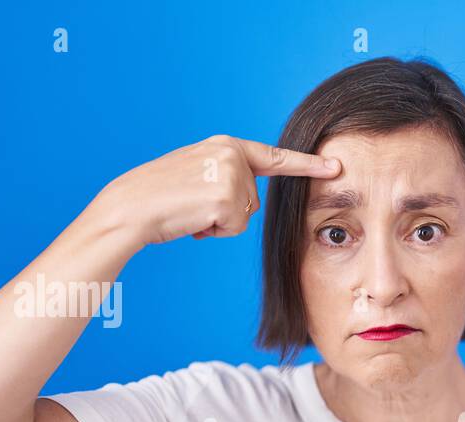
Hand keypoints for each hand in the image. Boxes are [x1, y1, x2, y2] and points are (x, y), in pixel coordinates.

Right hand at [93, 134, 340, 246]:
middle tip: (194, 206)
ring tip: (190, 211)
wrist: (130, 207)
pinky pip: (235, 228)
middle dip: (228, 212)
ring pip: (245, 216)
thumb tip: (246, 199)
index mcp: (225, 145)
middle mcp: (232, 155)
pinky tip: (192, 220)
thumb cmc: (159, 197)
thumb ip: (225, 176)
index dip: (306, 164)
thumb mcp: (196, 174)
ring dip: (220, 223)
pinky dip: (214, 232)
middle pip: (254, 200)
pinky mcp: (227, 198)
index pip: (274, 157)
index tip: (335, 166)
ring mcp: (231, 175)